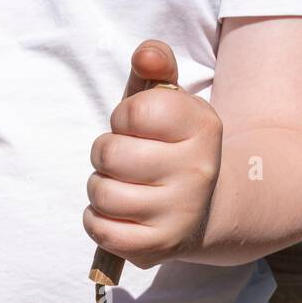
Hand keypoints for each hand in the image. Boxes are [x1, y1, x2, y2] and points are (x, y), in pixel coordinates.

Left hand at [84, 40, 222, 268]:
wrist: (205, 209)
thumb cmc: (172, 147)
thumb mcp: (171, 102)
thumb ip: (156, 66)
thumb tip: (146, 55)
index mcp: (202, 127)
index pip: (133, 112)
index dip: (123, 119)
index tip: (137, 129)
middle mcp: (198, 171)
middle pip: (109, 154)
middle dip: (105, 154)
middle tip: (124, 162)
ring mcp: (179, 213)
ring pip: (101, 193)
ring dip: (99, 188)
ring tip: (121, 187)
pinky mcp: (159, 247)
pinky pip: (100, 230)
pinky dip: (96, 220)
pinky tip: (115, 214)